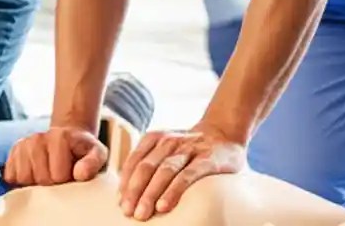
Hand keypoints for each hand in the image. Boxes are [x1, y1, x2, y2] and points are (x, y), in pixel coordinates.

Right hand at [4, 125, 107, 185]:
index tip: (71, 174)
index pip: (57, 176)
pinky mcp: (13, 153)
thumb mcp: (97, 153)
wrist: (68, 138)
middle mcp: (37, 138)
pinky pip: (10, 176)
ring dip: (35, 182)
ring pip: (22, 178)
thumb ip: (93, 162)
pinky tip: (35, 174)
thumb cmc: (82, 149)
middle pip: (39, 178)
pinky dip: (21, 180)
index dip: (66, 181)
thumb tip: (80, 174)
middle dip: (51, 183)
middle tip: (59, 176)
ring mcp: (22, 145)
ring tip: (47, 174)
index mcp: (59, 137)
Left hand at [119, 123, 246, 220]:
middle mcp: (169, 142)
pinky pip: (187, 176)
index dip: (125, 182)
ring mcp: (188, 149)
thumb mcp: (167, 148)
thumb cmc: (189, 149)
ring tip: (142, 213)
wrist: (224, 133)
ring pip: (164, 172)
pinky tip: (164, 206)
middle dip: (134, 191)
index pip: (135, 161)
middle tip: (128, 212)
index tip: (120, 202)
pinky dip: (173, 191)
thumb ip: (149, 163)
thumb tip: (127, 192)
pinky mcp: (207, 159)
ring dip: (150, 193)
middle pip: (146, 167)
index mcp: (155, 138)